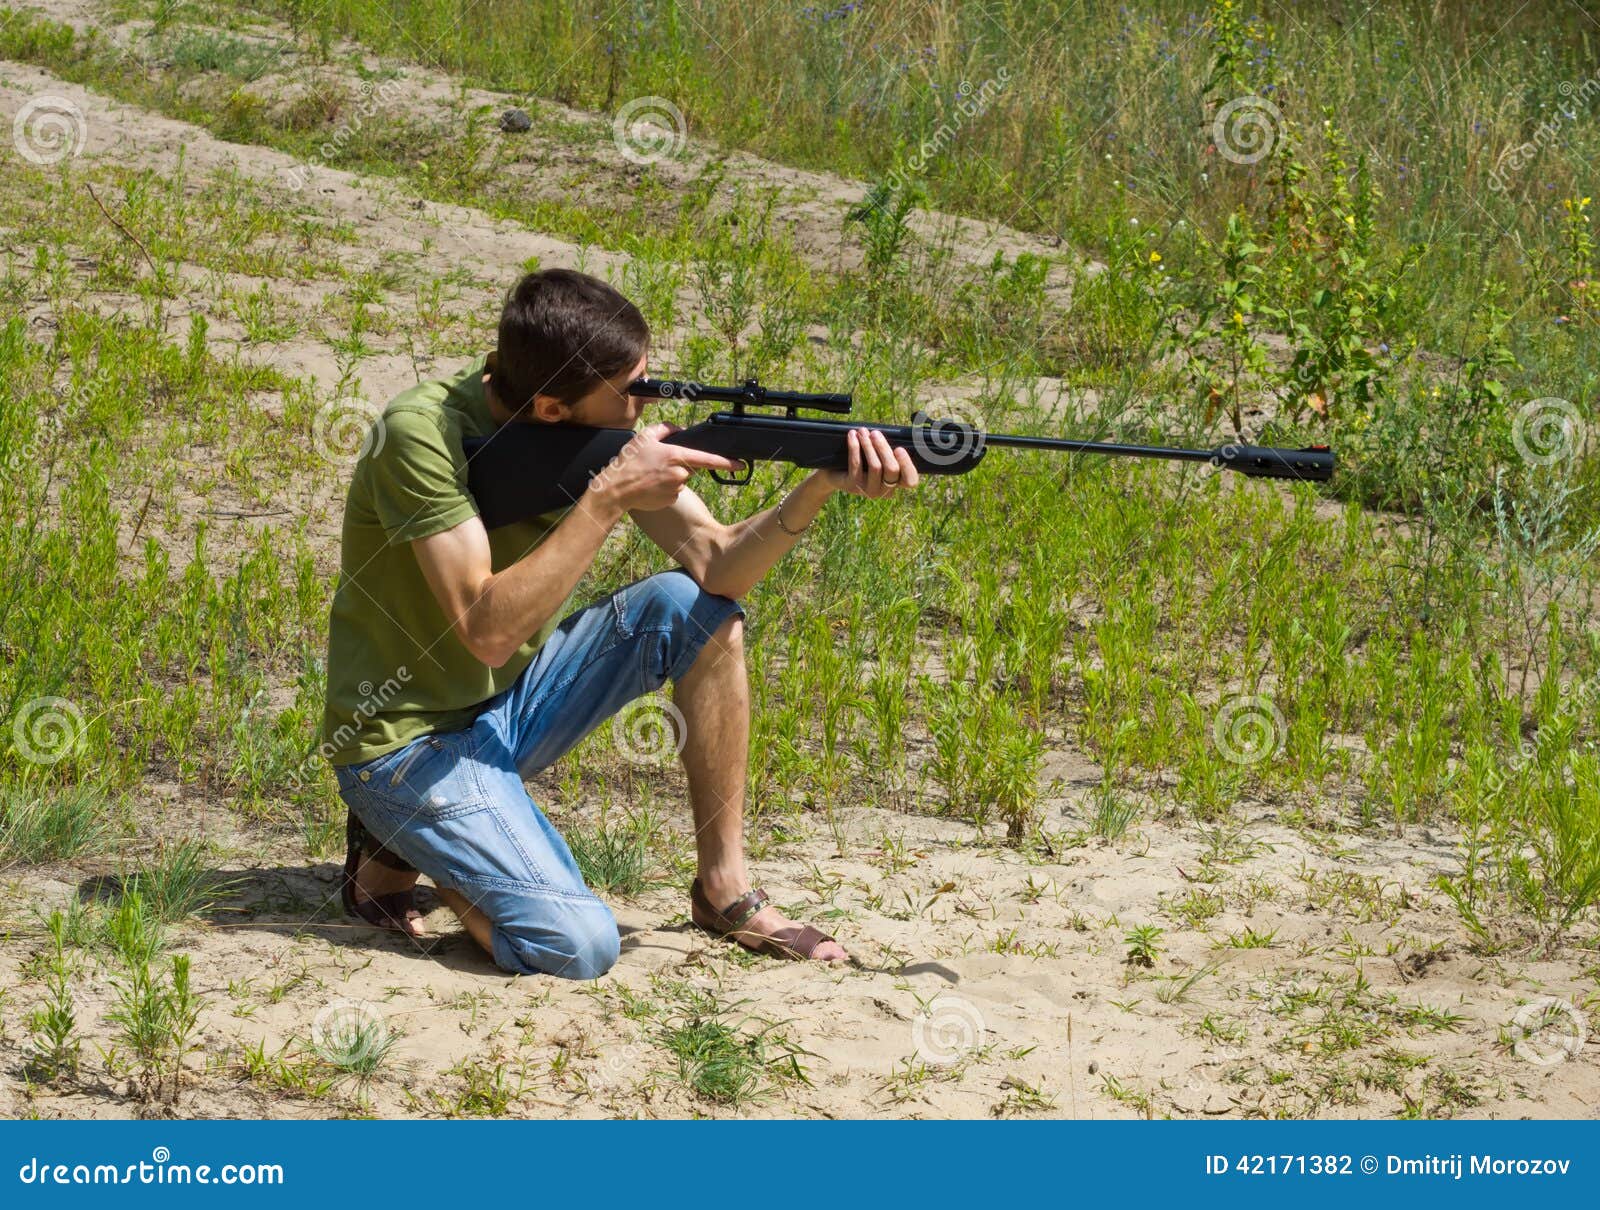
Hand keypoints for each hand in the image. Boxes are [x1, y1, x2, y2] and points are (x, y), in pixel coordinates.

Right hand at [589, 422, 742, 512]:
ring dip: (672, 475)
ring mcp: (676, 489)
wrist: (616, 490)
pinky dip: (666, 486)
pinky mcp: (671, 499)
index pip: (708, 459)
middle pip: (691, 466)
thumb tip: (679, 430)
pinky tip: (652, 484)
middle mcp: (679, 474)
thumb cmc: (629, 463)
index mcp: (676, 456)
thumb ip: (665, 428)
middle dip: (680, 463)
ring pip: (682, 479)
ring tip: (651, 473)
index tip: (740, 464)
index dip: (726, 462)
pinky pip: (674, 490)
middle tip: (658, 462)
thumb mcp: (644, 436)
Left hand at [824, 428, 919, 497]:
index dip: (907, 465)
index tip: (899, 448)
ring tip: (862, 431)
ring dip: (868, 445)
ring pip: (875, 466)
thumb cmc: (861, 460)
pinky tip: (852, 436)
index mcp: (895, 483)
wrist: (834, 473)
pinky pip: (856, 464)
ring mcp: (868, 490)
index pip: (910, 481)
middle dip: (884, 448)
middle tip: (875, 433)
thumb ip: (887, 450)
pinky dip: (855, 447)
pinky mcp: (853, 486)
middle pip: (892, 469)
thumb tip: (896, 434)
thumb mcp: (877, 456)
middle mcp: (884, 490)